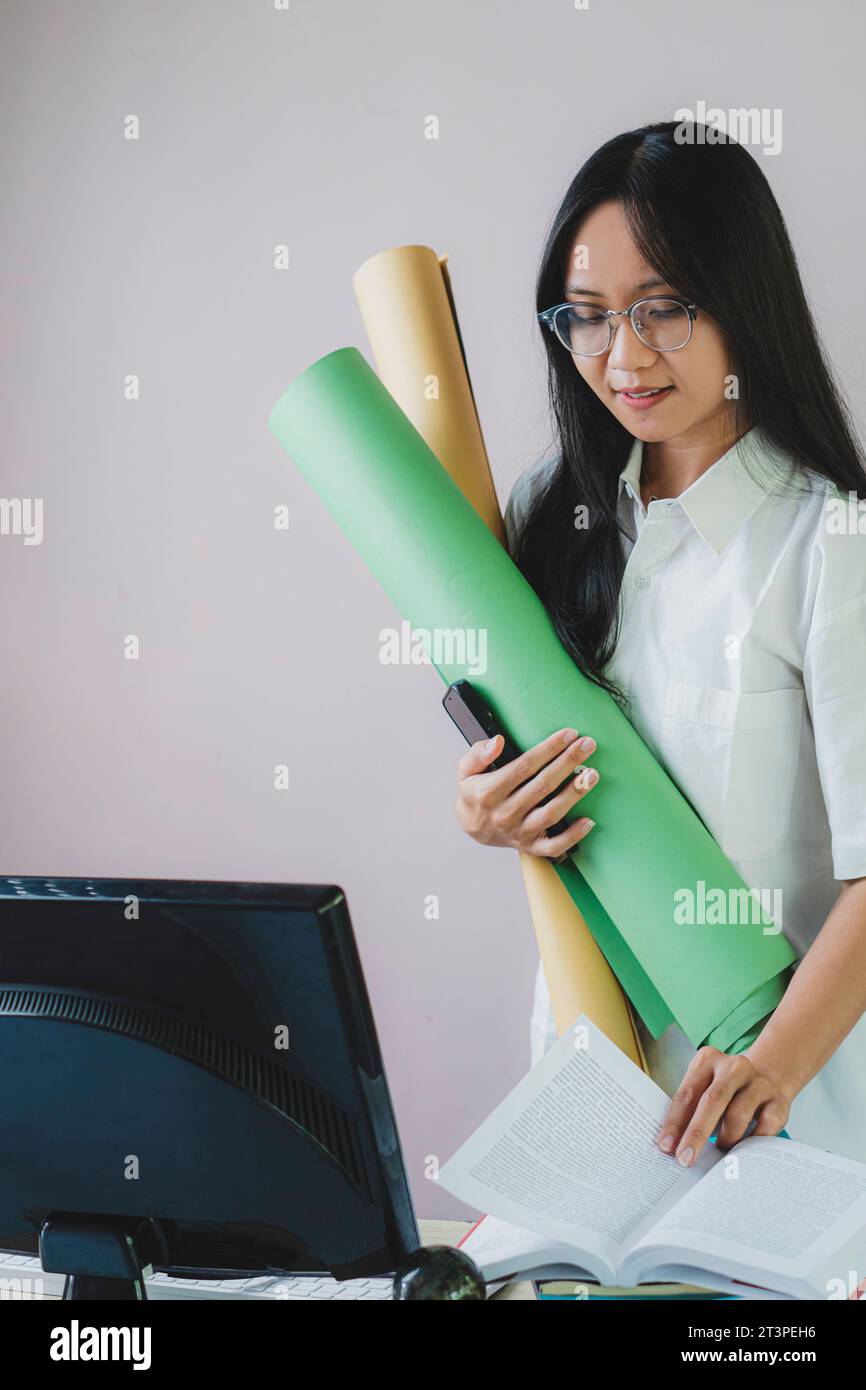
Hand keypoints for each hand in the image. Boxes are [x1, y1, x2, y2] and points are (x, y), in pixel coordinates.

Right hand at [455, 726, 598, 858]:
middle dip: (568, 762)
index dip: (548, 749)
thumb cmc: (475, 794)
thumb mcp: (466, 770)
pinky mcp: (531, 846)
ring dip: (574, 793)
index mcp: (489, 792)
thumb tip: (498, 741)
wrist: (472, 828)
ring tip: (592, 774)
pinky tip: (589, 821)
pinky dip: (573, 836)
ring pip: (552, 813)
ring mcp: (519, 832)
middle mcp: (505, 814)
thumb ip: (478, 754)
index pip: (524, 766)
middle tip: (587, 745)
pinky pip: (554, 846)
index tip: (568, 734)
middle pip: (543, 785)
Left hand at [656, 1046, 794, 1165]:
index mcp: (707, 1060)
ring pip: (738, 1115)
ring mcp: (759, 1082)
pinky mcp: (779, 1100)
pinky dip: (750, 1143)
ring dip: (725, 1140)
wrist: (768, 1078)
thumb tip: (674, 1146)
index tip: (666, 1147)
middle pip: (712, 1101)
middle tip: (685, 1159)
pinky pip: (764, 1128)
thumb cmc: (726, 1091)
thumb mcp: (705, 1089)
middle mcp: (734, 1067)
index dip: (675, 1122)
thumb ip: (690, 1110)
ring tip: (719, 1154)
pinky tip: (742, 1152)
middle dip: (696, 1133)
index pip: (686, 1094)